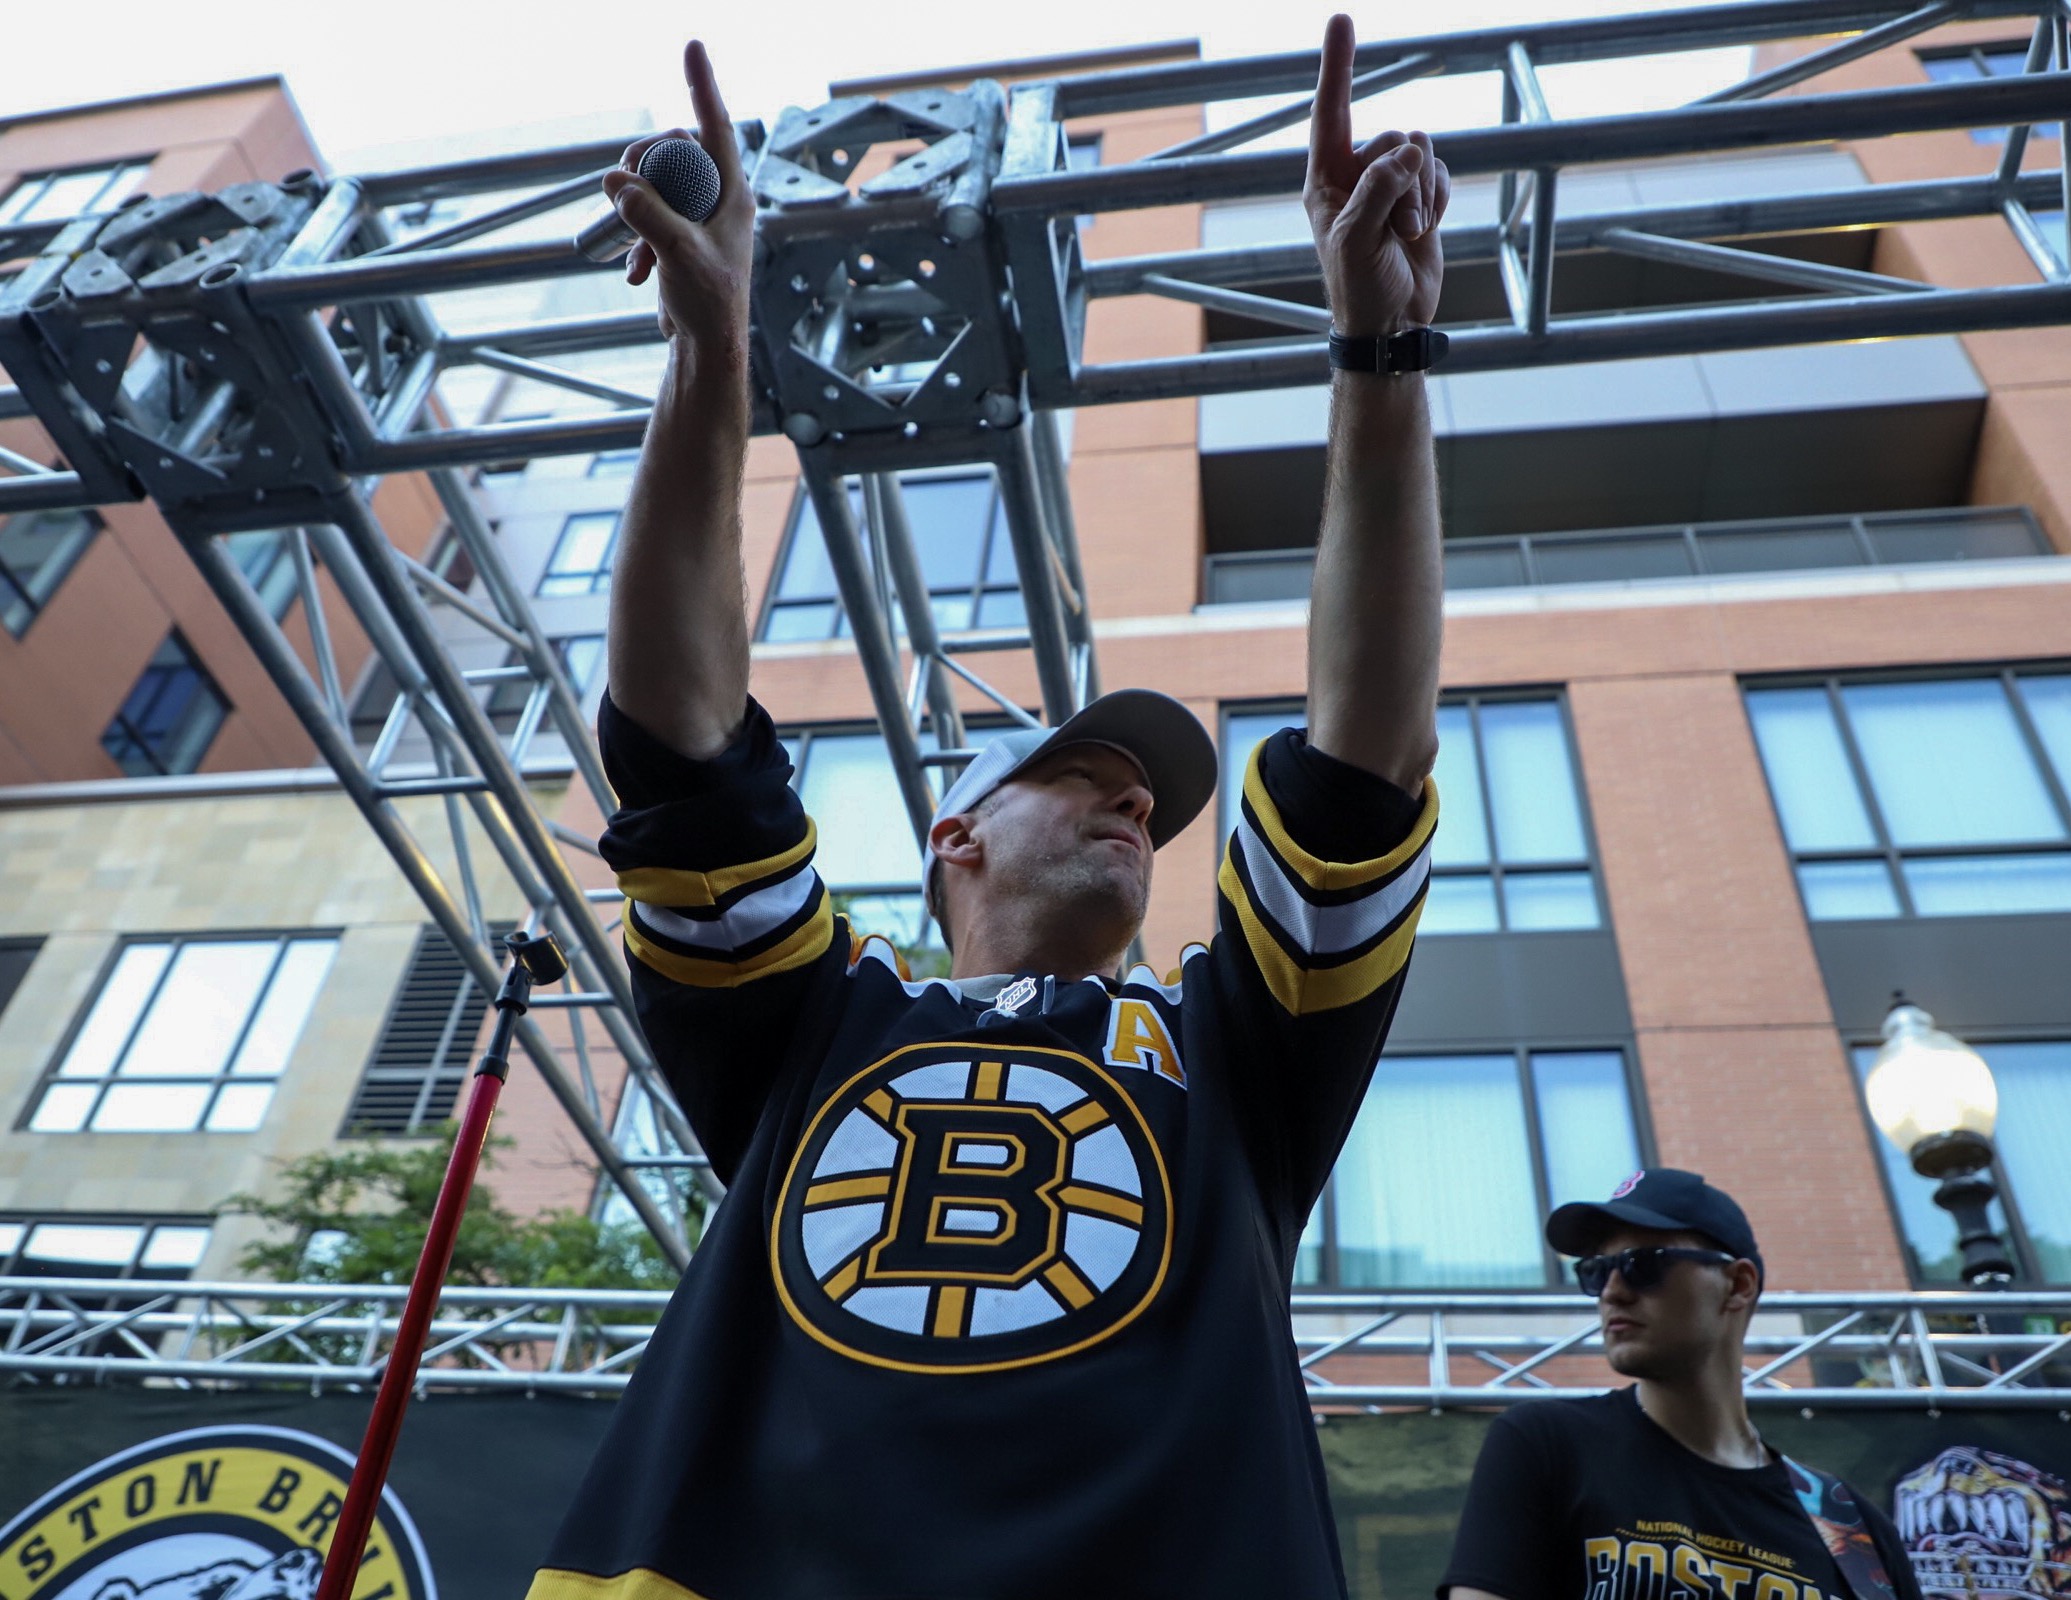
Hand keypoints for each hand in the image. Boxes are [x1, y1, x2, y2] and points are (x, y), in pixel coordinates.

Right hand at [601, 41, 755, 364]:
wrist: (705, 349)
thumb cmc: (707, 305)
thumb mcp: (677, 254)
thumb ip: (647, 214)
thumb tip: (615, 181)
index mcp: (733, 195)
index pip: (716, 127)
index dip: (703, 86)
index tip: (693, 46)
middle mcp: (720, 199)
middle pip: (673, 152)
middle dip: (642, 164)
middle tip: (620, 189)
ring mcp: (699, 218)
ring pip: (656, 184)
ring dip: (634, 207)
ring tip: (631, 244)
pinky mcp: (681, 238)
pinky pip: (649, 215)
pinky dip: (635, 236)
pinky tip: (634, 270)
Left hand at [1302, 14, 1449, 337]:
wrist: (1392, 323)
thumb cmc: (1360, 287)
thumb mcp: (1356, 241)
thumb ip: (1378, 190)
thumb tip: (1410, 150)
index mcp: (1325, 181)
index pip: (1330, 114)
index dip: (1337, 67)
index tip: (1343, 20)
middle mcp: (1355, 175)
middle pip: (1394, 137)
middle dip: (1405, 182)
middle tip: (1397, 228)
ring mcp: (1390, 185)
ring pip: (1421, 152)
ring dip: (1422, 195)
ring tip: (1407, 235)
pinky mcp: (1420, 196)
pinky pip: (1441, 172)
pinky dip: (1439, 200)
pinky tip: (1424, 231)